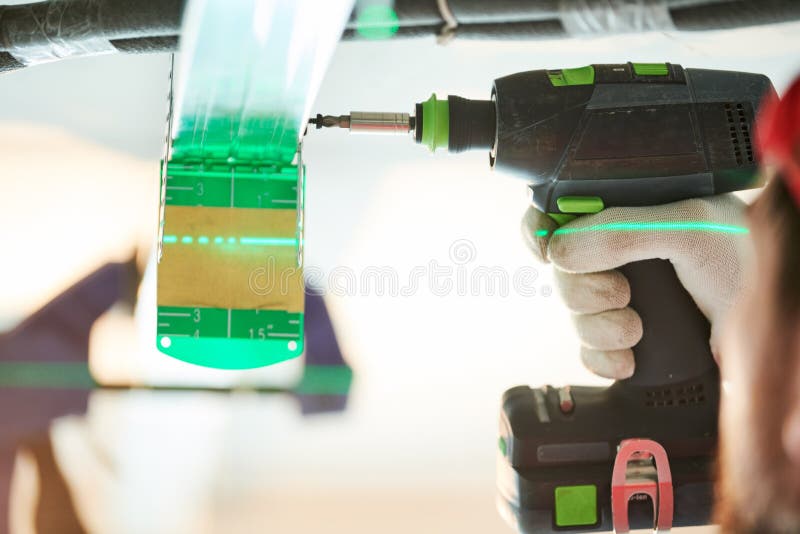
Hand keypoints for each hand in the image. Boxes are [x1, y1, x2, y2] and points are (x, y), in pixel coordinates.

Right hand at [522, 195, 750, 378]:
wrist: (783, 331)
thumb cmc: (750, 263)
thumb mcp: (690, 229)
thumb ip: (623, 231)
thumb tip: (560, 249)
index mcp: (630, 211)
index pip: (560, 210)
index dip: (541, 231)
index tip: (547, 253)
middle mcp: (623, 251)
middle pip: (560, 271)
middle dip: (584, 291)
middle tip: (623, 294)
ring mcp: (626, 296)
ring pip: (572, 314)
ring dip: (597, 328)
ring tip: (637, 329)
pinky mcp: (631, 337)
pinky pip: (588, 351)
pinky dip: (601, 359)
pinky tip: (629, 359)